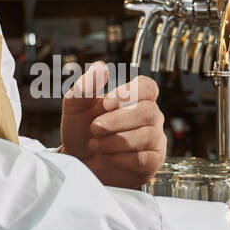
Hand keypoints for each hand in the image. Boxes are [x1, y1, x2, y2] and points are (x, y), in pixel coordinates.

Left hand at [60, 62, 165, 188]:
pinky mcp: (152, 163)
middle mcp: (150, 117)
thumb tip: (100, 66)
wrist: (77, 162)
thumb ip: (85, 86)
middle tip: (95, 128)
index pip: (149, 87)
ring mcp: (154, 140)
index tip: (107, 102)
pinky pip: (145, 158)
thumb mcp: (75, 106)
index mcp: (135, 99)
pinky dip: (121, 158)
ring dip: (115, 141)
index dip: (130, 93)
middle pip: (148, 111)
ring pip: (147, 135)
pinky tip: (107, 157)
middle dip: (117, 120)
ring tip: (95, 144)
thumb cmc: (80, 132)